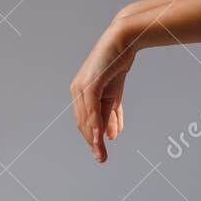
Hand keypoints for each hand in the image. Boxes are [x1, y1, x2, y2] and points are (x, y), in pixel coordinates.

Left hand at [70, 18, 137, 162]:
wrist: (122, 41)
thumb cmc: (116, 64)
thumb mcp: (114, 94)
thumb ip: (111, 114)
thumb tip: (110, 136)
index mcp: (81, 93)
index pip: (85, 121)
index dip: (92, 138)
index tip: (100, 154)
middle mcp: (78, 90)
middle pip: (84, 122)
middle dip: (92, 142)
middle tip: (100, 159)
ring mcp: (82, 86)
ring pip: (87, 117)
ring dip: (93, 137)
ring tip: (99, 152)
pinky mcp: (91, 82)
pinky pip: (92, 107)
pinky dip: (96, 123)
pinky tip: (99, 136)